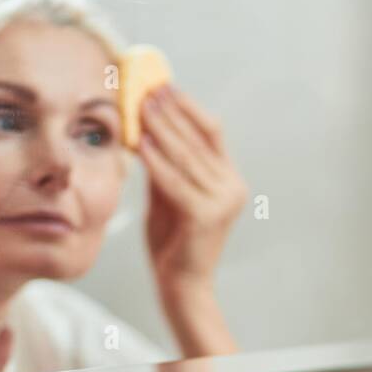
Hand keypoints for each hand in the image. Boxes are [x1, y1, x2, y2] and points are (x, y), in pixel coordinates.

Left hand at [139, 85, 245, 353]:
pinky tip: (139, 141)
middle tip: (145, 87)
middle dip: (170, 110)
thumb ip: (165, 165)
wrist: (182, 286)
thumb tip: (146, 127)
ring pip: (186, 155)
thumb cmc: (173, 243)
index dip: (187, 106)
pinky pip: (174, 179)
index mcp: (229, 180)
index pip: (211, 131)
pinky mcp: (206, 216)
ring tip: (139, 107)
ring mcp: (222, 201)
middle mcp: (232, 187)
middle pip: (199, 137)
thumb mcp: (169, 195)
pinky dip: (155, 158)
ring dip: (160, 128)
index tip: (161, 85)